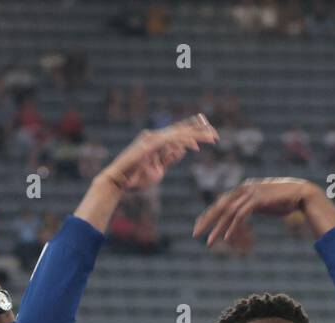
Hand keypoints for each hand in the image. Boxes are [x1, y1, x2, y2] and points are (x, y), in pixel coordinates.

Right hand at [100, 114, 217, 193]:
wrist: (118, 181)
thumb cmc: (136, 178)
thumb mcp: (158, 168)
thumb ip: (168, 158)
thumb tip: (181, 150)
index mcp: (157, 141)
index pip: (179, 132)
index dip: (195, 130)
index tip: (211, 134)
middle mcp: (155, 136)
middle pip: (181, 129)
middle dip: (199, 130)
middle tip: (216, 135)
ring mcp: (151, 139)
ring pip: (178, 133)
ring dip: (196, 136)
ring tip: (211, 139)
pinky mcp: (148, 146)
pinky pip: (169, 141)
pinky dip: (183, 142)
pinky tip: (195, 146)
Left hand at [193, 178, 334, 247]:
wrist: (303, 194)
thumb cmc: (286, 200)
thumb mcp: (265, 203)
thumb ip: (253, 206)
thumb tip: (245, 215)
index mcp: (244, 188)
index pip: (222, 202)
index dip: (209, 215)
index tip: (201, 226)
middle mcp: (244, 188)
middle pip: (220, 205)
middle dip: (206, 221)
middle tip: (195, 234)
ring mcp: (251, 192)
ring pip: (228, 212)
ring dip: (217, 228)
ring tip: (209, 242)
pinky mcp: (258, 199)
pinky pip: (241, 215)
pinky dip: (232, 227)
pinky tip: (226, 238)